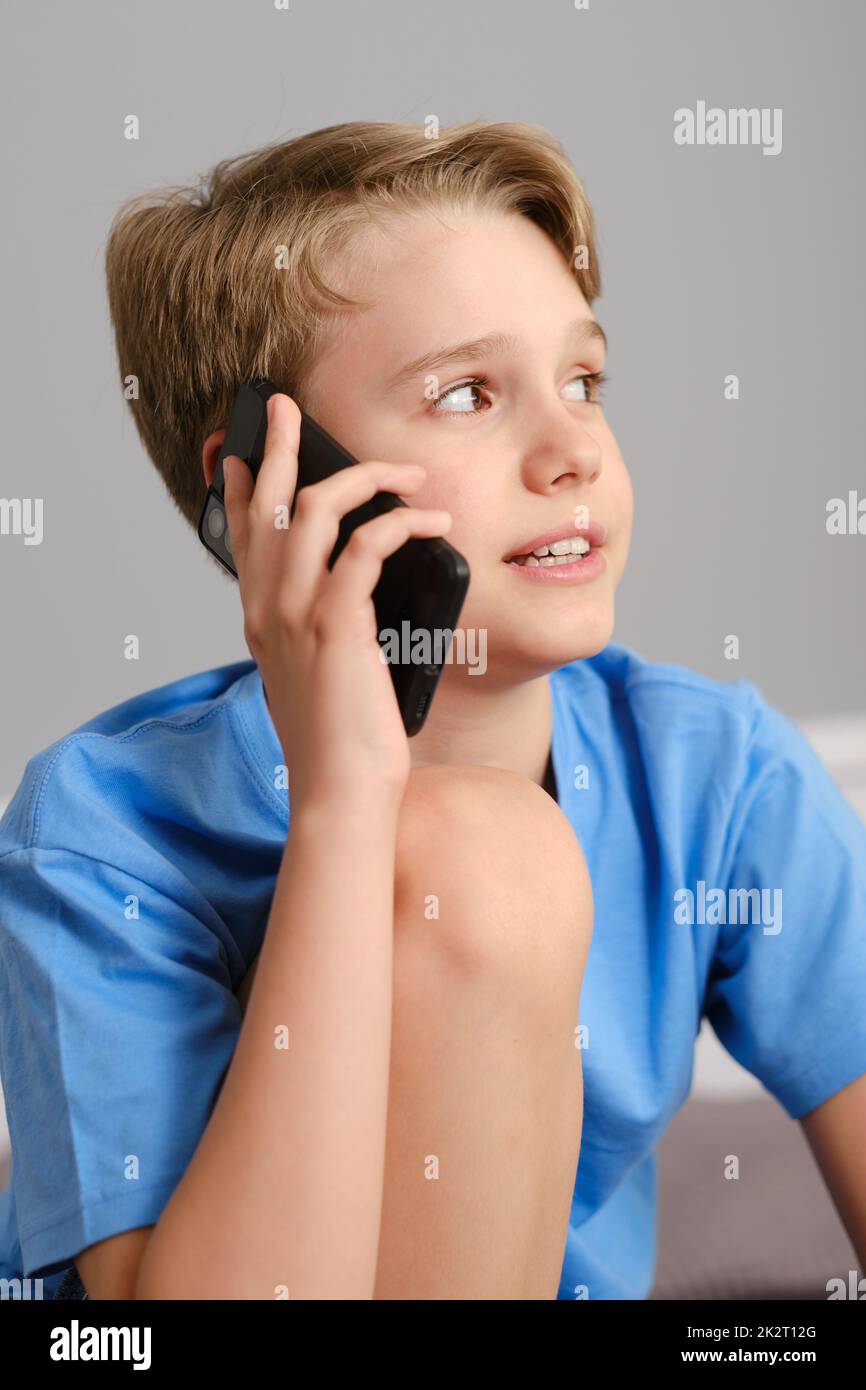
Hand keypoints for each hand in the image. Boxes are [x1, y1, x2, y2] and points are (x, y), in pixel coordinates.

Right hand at [223, 393, 451, 812]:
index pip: (244, 535)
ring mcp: (296, 615)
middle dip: (280, 446)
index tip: (251, 450)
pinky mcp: (336, 626)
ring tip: (409, 473)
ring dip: (366, 477)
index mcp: (261, 619)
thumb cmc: (341, 741)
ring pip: (315, 510)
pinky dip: (401, 523)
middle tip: (289, 407)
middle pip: (269, 503)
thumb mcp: (318, 675)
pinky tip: (432, 521)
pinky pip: (364, 547)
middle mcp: (268, 608)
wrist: (342, 792)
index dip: (246, 485)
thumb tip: (358, 595)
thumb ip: (322, 630)